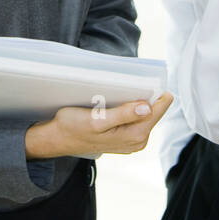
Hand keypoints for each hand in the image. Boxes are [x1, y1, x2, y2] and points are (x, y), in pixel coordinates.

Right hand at [25, 93, 173, 159]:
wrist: (59, 139)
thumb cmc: (74, 127)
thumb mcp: (97, 119)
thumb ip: (124, 114)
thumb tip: (148, 108)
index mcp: (135, 135)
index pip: (159, 108)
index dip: (156, 91)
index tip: (146, 79)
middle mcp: (138, 140)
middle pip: (154, 110)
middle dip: (143, 96)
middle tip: (125, 87)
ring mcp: (133, 140)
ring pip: (146, 113)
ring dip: (135, 101)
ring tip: (118, 95)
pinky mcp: (126, 138)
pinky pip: (136, 118)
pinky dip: (129, 108)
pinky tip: (115, 104)